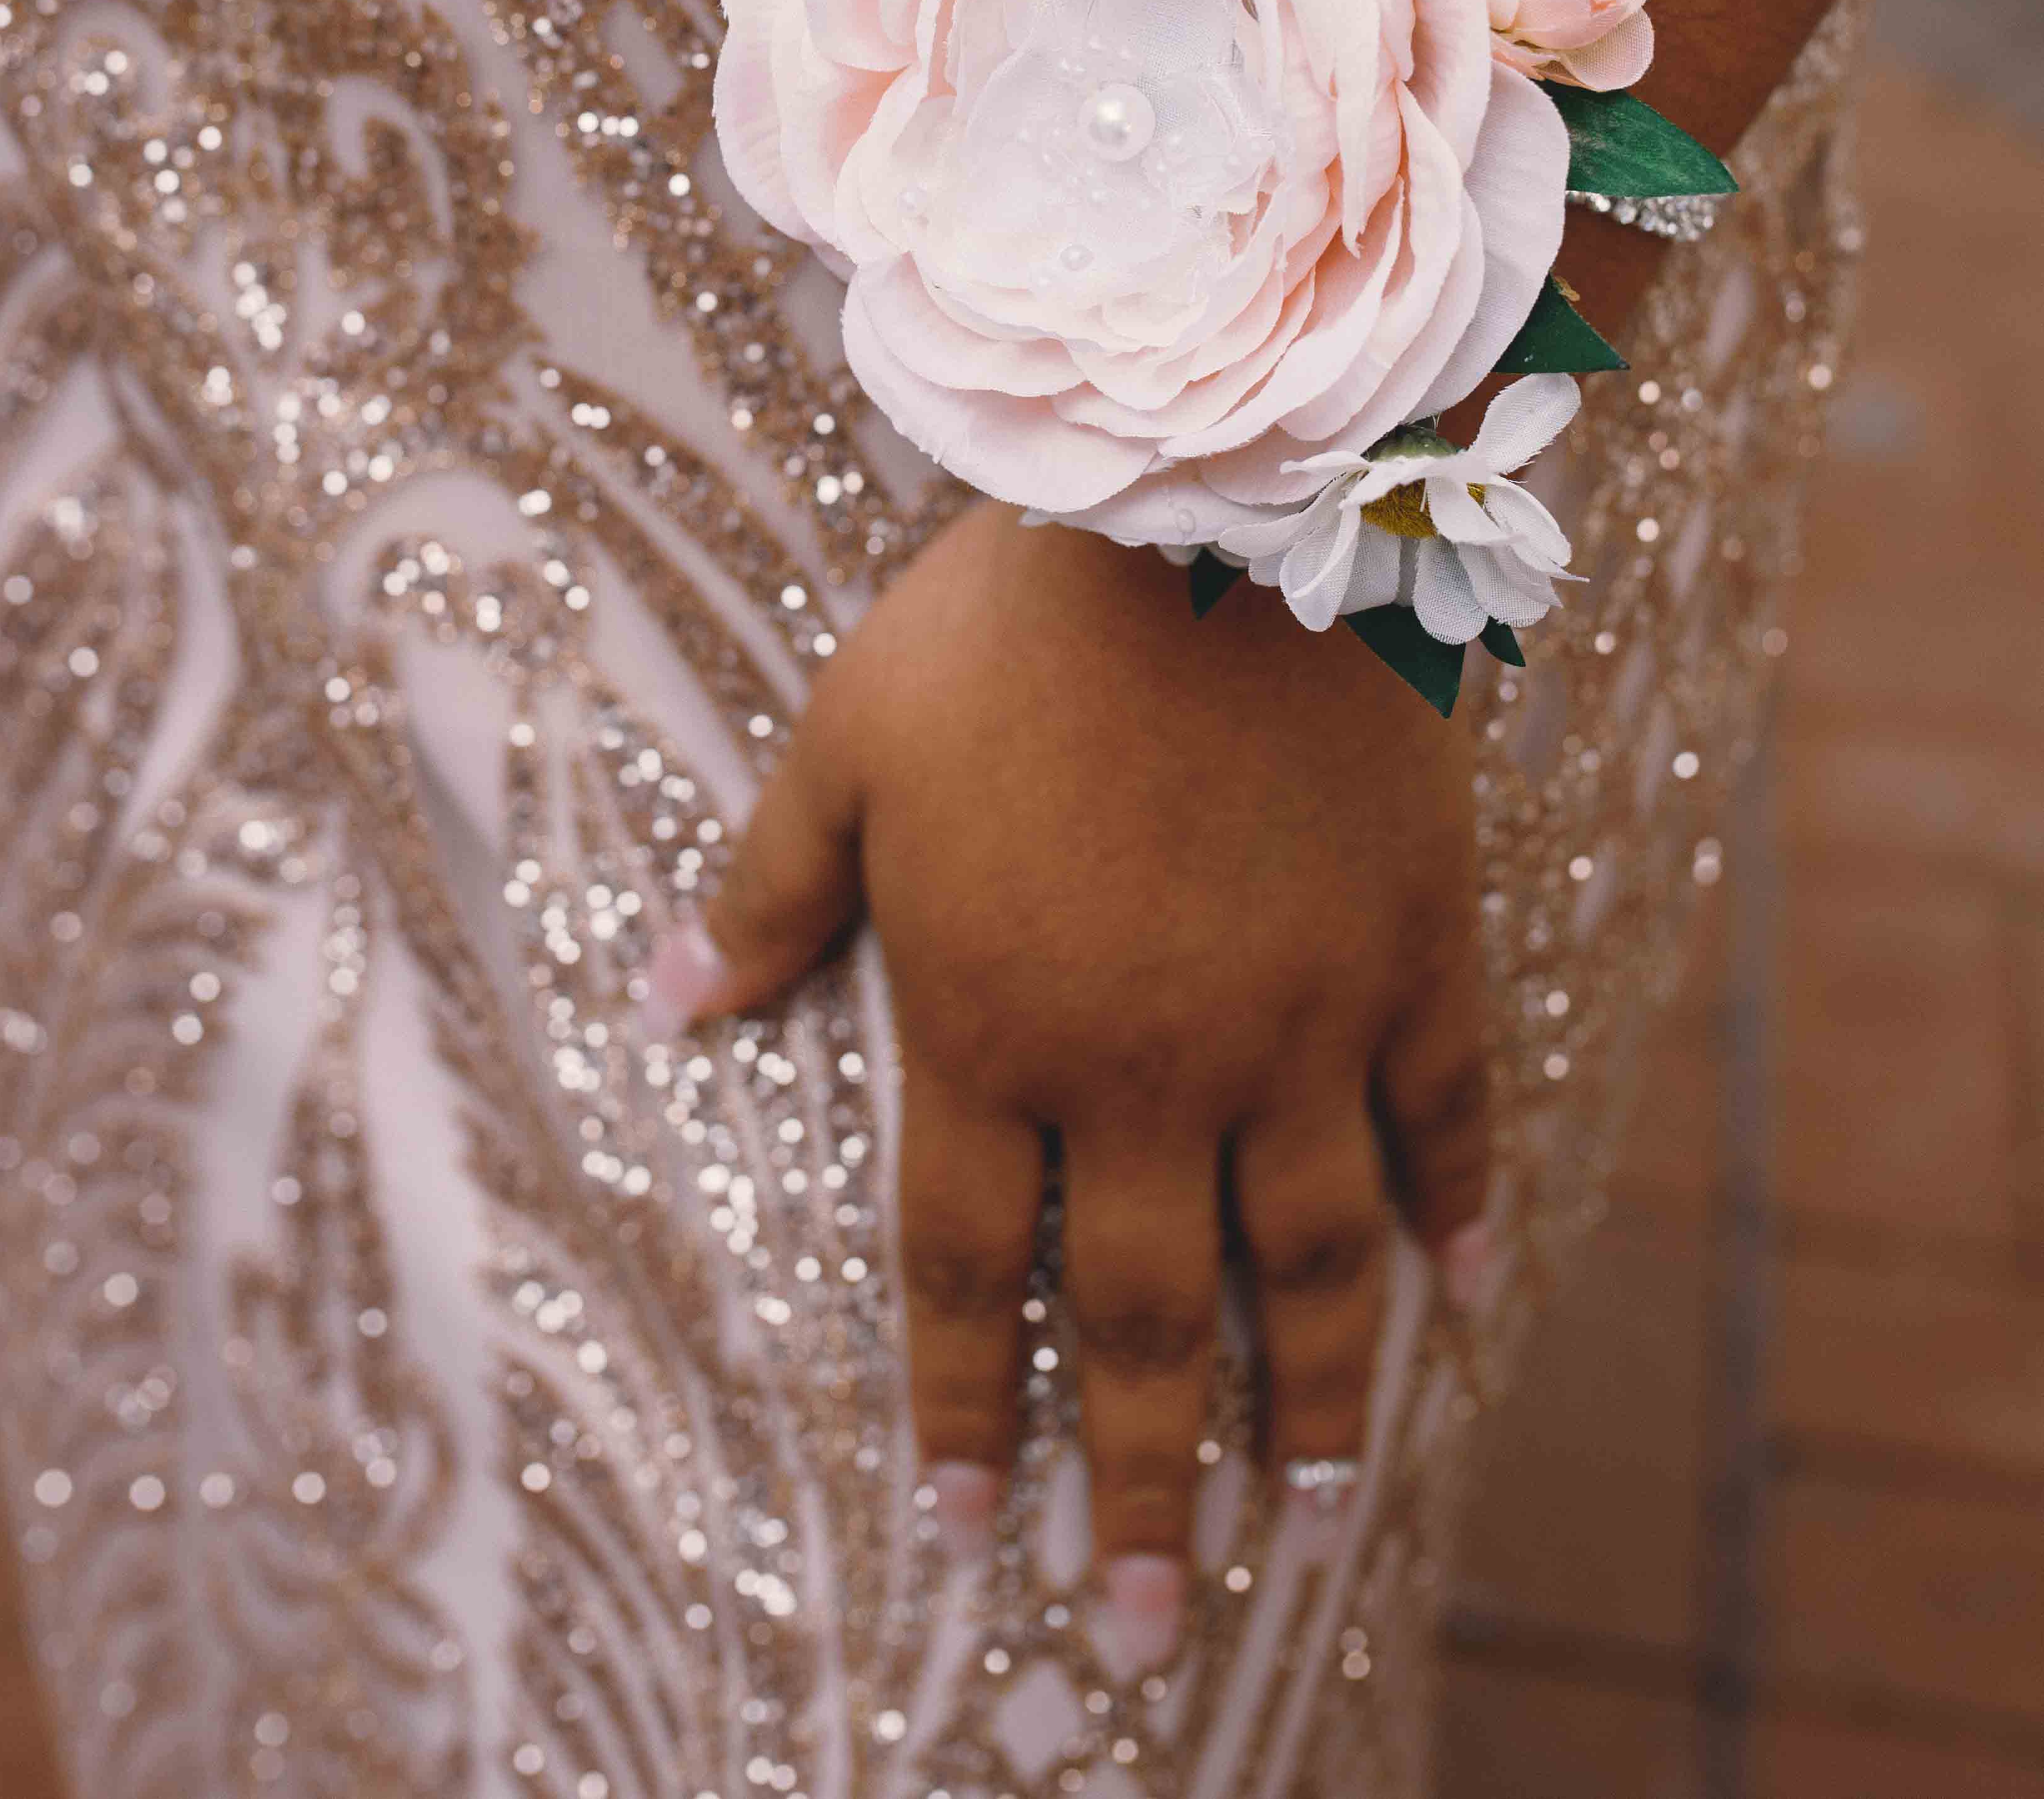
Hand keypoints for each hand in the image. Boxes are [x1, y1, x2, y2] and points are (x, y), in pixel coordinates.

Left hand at [636, 502, 1492, 1674]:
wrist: (1208, 511)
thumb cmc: (1004, 625)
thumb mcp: (846, 742)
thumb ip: (767, 892)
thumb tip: (666, 1003)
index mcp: (992, 1025)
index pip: (962, 1268)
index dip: (962, 1409)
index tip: (969, 1531)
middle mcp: (1147, 1064)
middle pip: (1136, 1318)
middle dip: (1133, 1486)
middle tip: (1137, 1623)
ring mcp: (1297, 1021)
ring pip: (1307, 1262)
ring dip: (1311, 1401)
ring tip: (1311, 1511)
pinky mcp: (1411, 951)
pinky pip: (1445, 1114)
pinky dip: (1458, 1209)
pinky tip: (1468, 1288)